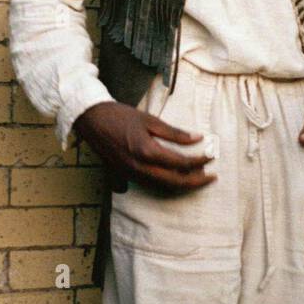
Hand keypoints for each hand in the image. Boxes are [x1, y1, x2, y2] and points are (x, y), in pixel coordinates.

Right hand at [74, 100, 216, 193]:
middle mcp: (140, 168)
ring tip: (198, 177)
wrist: (92, 120)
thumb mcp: (150, 120)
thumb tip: (197, 138)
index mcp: (147, 151)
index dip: (200, 161)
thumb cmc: (121, 116)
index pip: (181, 162)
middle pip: (175, 182)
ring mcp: (132, 174)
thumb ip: (175, 133)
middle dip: (196, 181)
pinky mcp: (126, 175)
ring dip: (183, 185)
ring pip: (163, 187)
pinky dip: (168, 184)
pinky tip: (178, 178)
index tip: (212, 156)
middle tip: (211, 177)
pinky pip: (152, 185)